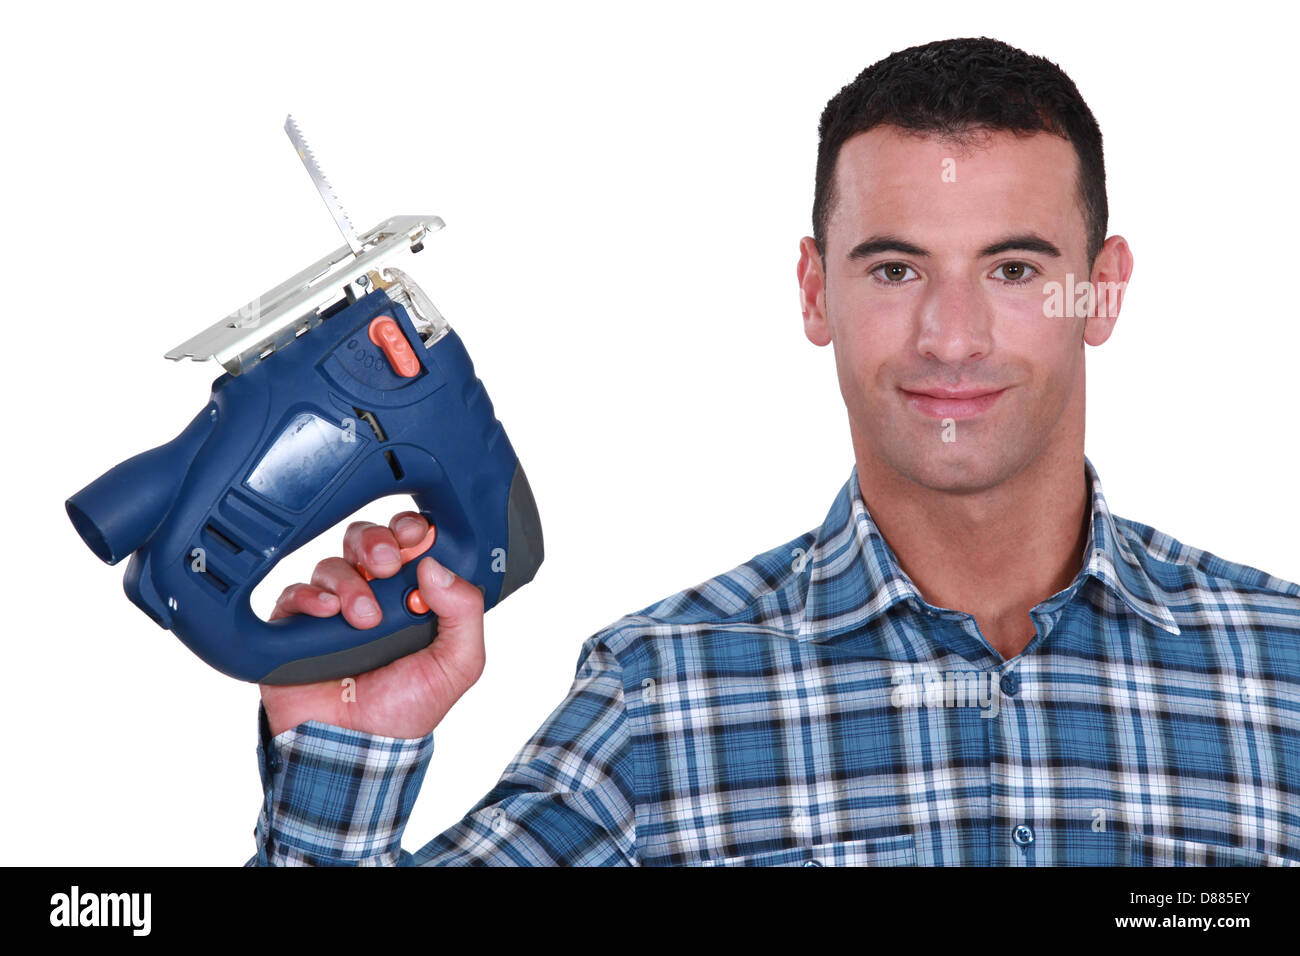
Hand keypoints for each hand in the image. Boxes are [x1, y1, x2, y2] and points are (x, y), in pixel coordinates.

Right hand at [258, 511, 484, 738]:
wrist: (353, 749)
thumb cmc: (404, 710)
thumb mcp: (456, 665)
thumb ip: (464, 614)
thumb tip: (436, 568)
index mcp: (412, 599)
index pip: (410, 545)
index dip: (412, 530)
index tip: (416, 535)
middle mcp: (372, 596)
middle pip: (368, 540)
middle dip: (377, 541)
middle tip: (386, 564)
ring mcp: (333, 609)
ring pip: (334, 563)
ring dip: (351, 582)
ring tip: (364, 618)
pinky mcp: (295, 625)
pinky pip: (296, 591)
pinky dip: (311, 596)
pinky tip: (327, 613)